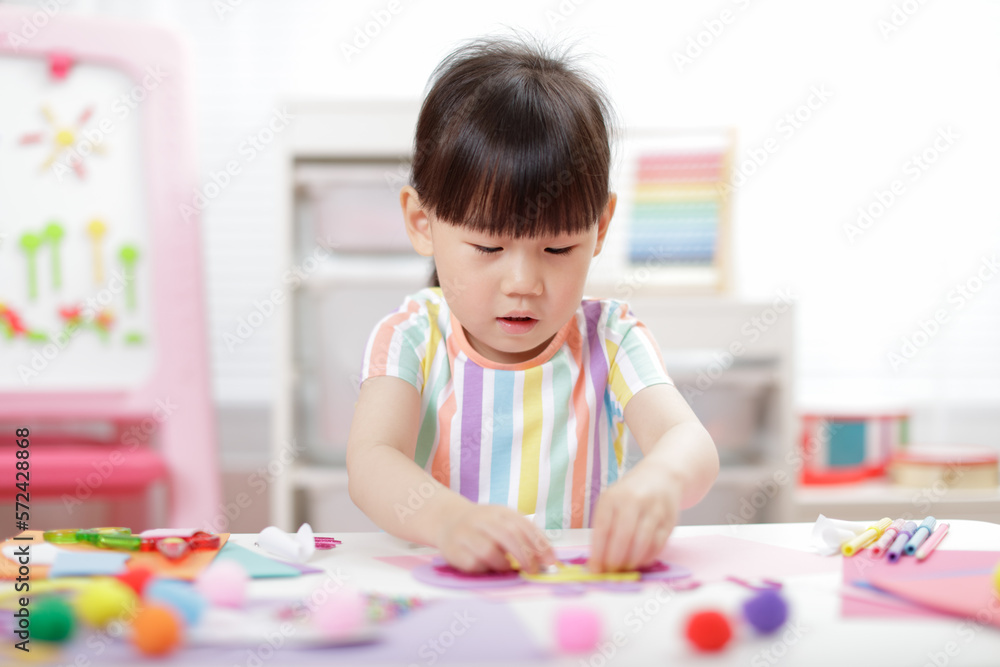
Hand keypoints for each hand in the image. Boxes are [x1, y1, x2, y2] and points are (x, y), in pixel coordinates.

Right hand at [436, 504, 555, 573]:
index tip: (551, 561)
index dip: (539, 545)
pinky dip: (484, 569)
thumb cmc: (483, 526)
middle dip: (524, 556)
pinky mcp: (453, 550)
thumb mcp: (504, 522)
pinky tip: (487, 568)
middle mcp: (482, 520)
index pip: (523, 526)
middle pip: (507, 536)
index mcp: (499, 512)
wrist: (447, 519)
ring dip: (503, 564)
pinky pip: (472, 563)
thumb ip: (523, 536)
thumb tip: (547, 559)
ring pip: (489, 551)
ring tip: (507, 567)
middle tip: (532, 570)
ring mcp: (466, 534)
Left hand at [587, 464, 681, 572]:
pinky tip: (640, 561)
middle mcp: (633, 501)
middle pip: (622, 536)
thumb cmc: (630, 493)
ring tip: (624, 569)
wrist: (662, 475)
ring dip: (631, 561)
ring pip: (642, 542)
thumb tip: (596, 559)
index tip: (595, 568)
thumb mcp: (611, 501)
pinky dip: (647, 557)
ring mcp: (653, 509)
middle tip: (610, 572)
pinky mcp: (669, 520)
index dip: (598, 551)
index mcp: (613, 497)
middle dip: (615, 559)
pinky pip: (658, 544)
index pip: (602, 527)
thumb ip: (603, 526)